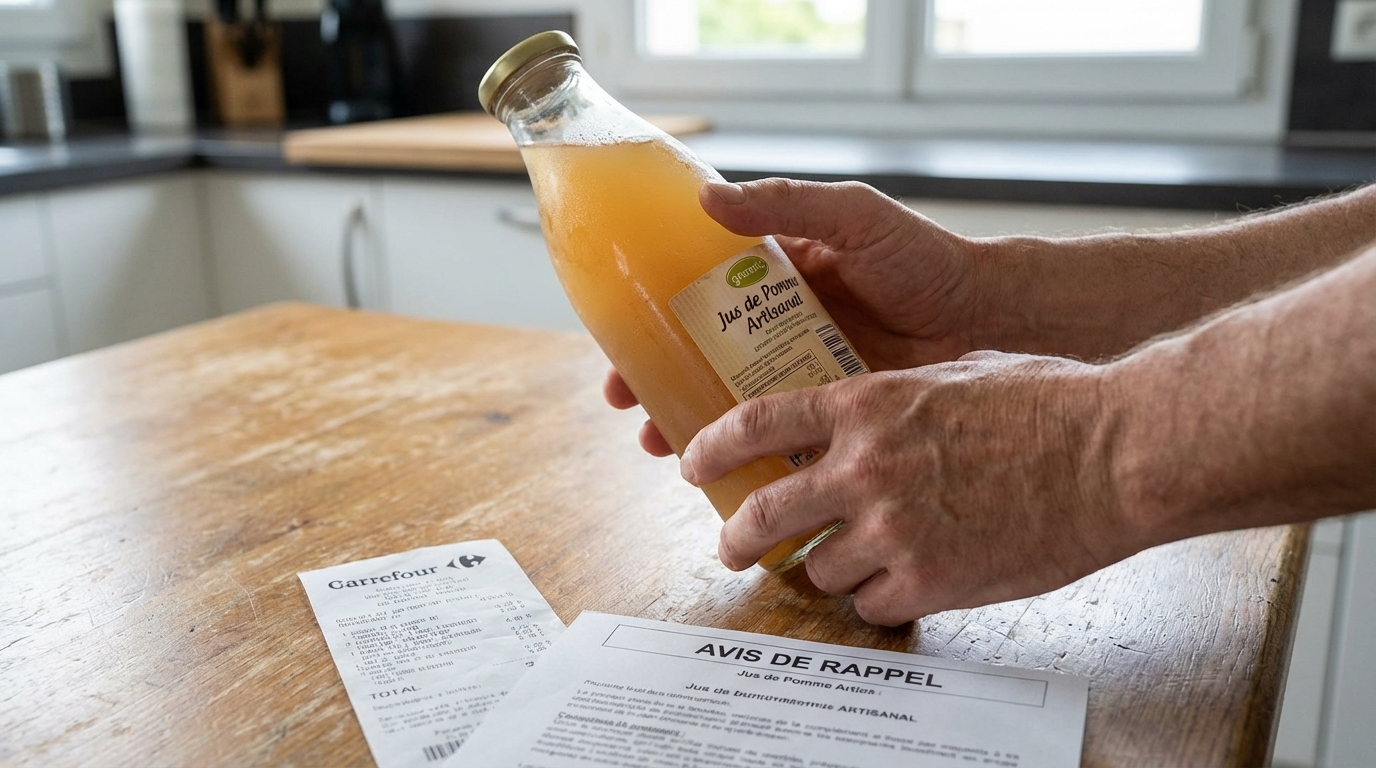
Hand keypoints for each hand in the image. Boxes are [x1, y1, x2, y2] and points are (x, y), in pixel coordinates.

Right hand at [605, 177, 983, 455]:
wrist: (991, 317)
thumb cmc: (925, 259)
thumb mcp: (852, 217)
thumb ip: (786, 206)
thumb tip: (704, 200)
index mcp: (774, 284)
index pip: (693, 307)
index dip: (649, 333)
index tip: (618, 362)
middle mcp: (780, 334)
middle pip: (700, 366)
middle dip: (661, 393)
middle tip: (637, 420)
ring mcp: (805, 379)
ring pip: (734, 411)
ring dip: (695, 432)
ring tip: (668, 454)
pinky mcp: (836, 420)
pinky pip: (784, 443)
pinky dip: (753, 462)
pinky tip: (729, 480)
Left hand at [680, 351, 1140, 625]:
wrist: (1113, 453)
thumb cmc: (1049, 401)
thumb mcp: (953, 373)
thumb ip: (892, 398)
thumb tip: (855, 417)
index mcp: (866, 404)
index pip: (755, 424)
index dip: (711, 448)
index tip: (694, 464)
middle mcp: (864, 466)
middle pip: (764, 514)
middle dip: (737, 538)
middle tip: (731, 547)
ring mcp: (892, 528)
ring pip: (820, 570)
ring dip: (827, 570)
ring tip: (852, 565)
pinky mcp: (929, 580)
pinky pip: (872, 606)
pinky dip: (879, 601)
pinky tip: (902, 587)